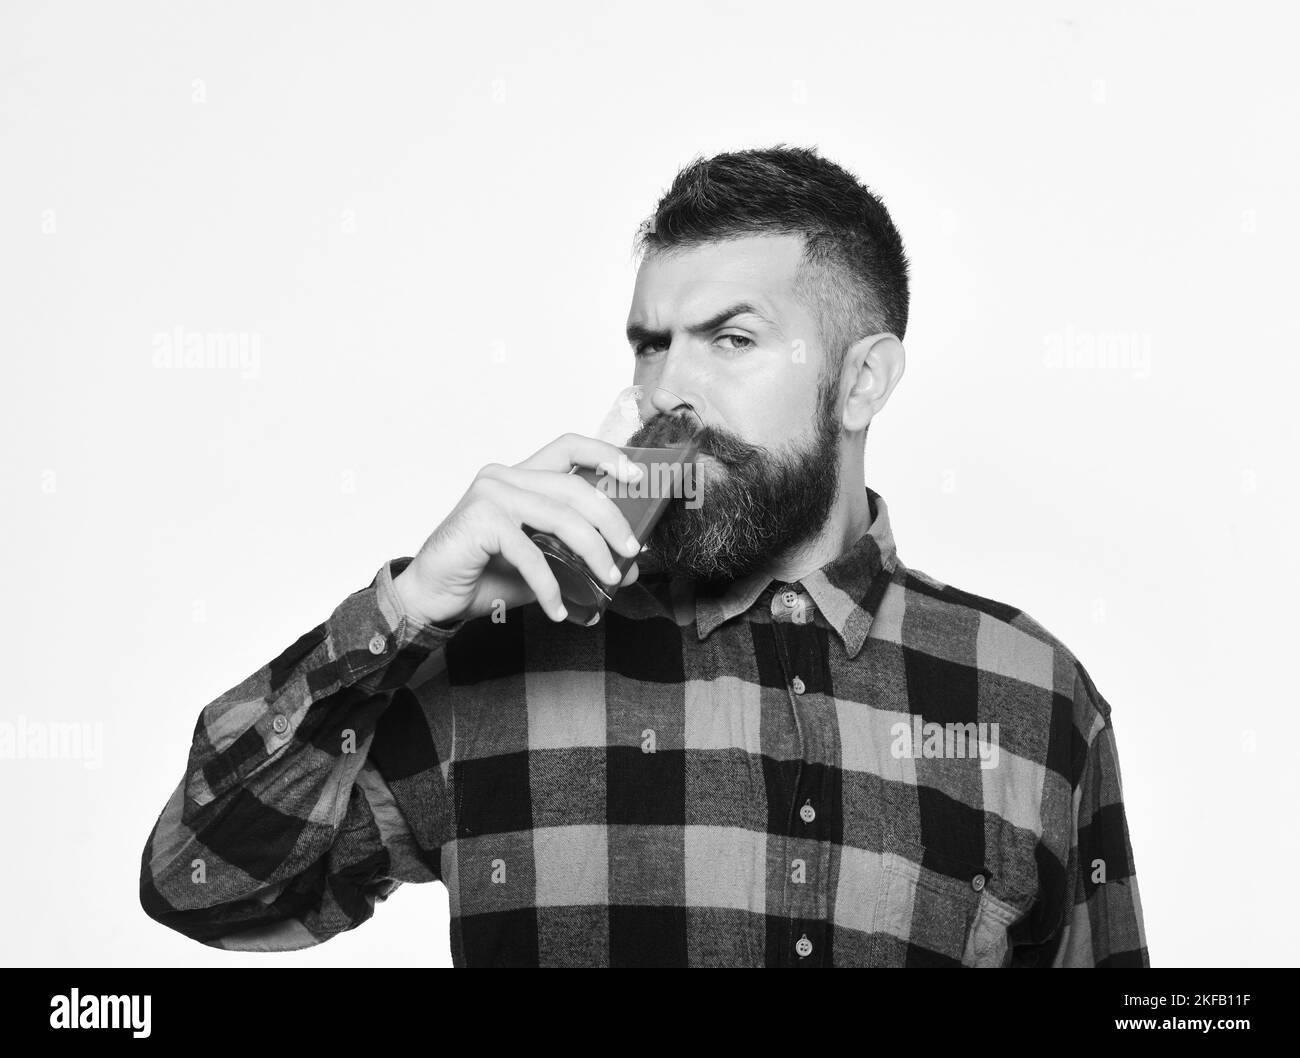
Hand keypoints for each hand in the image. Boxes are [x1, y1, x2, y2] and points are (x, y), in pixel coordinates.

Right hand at [392, 433, 644, 625]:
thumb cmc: (482, 576)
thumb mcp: (544, 566)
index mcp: (521, 477)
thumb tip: (629, 568)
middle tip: (630, 551)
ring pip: (561, 517)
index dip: (606, 455)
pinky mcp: (481, 520)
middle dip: (612, 520)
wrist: (430, 598)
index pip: (569, 447)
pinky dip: (550, 586)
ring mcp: (491, 495)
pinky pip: (532, 553)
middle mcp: (506, 477)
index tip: (637, 477)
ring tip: (607, 581)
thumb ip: (579, 560)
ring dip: (592, 553)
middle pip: (575, 486)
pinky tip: (558, 609)